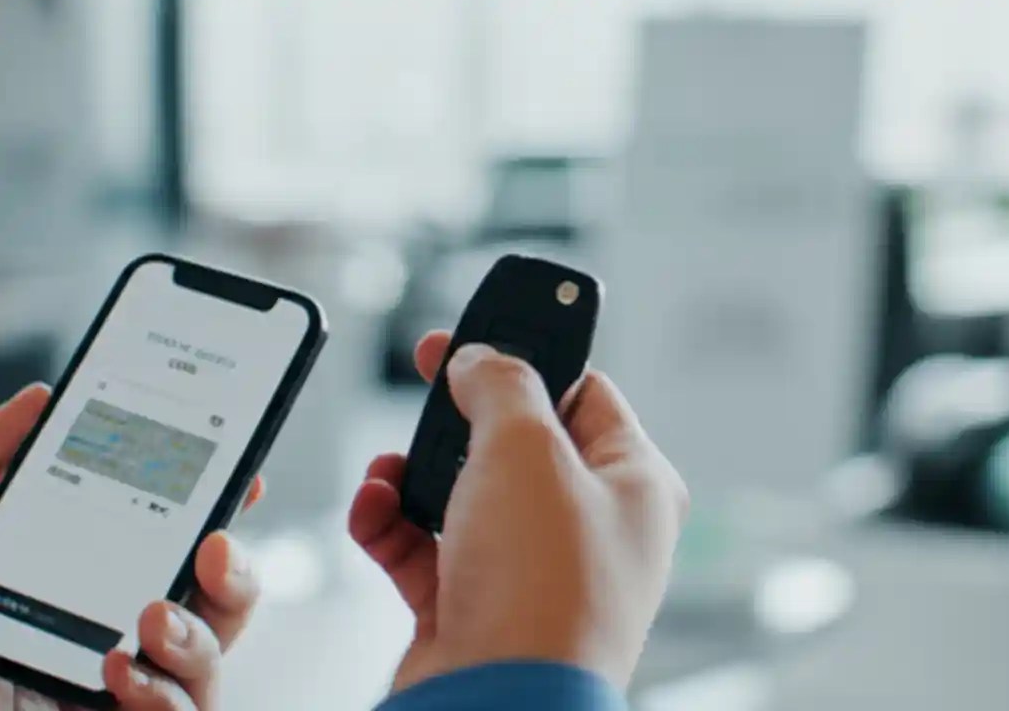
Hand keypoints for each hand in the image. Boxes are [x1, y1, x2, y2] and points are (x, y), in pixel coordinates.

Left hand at [0, 384, 263, 709]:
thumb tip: (42, 400)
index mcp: (94, 581)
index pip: (179, 542)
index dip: (225, 508)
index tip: (247, 477)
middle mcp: (121, 635)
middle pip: (222, 603)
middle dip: (239, 573)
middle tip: (215, 551)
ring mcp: (131, 690)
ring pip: (213, 663)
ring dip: (198, 638)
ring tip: (153, 620)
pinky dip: (165, 697)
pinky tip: (122, 674)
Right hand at [350, 332, 689, 692]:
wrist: (499, 705)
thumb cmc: (543, 588)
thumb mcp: (526, 449)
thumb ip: (501, 385)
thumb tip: (480, 361)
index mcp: (634, 484)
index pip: (588, 394)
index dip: (531, 356)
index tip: (479, 335)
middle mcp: (589, 527)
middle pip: (516, 442)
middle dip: (458, 418)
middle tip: (425, 380)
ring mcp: (532, 570)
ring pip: (464, 494)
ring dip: (414, 474)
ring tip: (389, 470)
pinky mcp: (477, 606)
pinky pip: (427, 548)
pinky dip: (392, 527)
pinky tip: (375, 512)